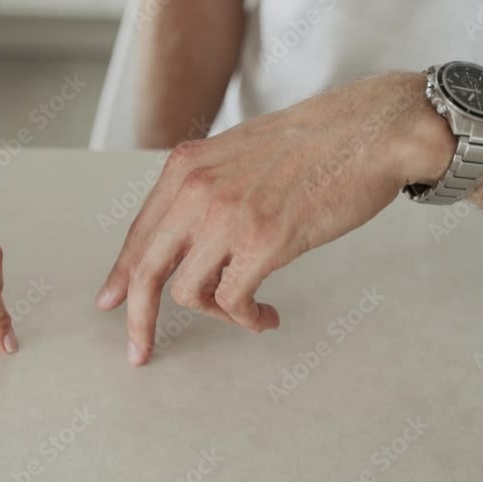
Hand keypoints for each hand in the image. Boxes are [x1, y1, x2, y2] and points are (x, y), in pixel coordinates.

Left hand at [96, 73, 453, 364]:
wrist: (370, 131)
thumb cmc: (317, 141)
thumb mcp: (239, 151)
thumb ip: (206, 187)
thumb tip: (187, 236)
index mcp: (186, 167)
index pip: (140, 233)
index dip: (122, 274)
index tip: (112, 302)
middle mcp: (197, 190)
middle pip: (146, 269)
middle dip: (137, 318)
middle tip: (140, 350)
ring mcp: (227, 217)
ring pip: (187, 292)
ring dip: (215, 314)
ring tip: (245, 312)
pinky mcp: (263, 242)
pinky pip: (233, 301)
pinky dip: (246, 319)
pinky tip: (266, 315)